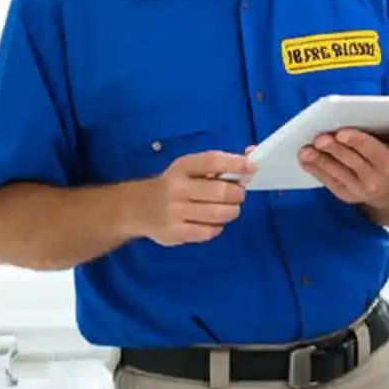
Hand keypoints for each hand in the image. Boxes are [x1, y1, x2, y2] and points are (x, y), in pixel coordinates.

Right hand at [138, 151, 252, 245]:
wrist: (137, 208)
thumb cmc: (172, 185)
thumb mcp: (188, 169)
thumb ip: (218, 165)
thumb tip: (251, 155)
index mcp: (182, 167)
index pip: (213, 161)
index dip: (236, 164)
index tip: (251, 168)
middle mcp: (176, 188)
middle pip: (221, 192)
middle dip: (238, 193)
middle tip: (238, 194)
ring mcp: (174, 213)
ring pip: (219, 214)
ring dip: (232, 211)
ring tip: (229, 208)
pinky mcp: (175, 233)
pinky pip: (209, 231)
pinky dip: (218, 226)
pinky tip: (211, 221)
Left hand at [299, 120, 388, 207]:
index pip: (372, 150)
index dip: (356, 141)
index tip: (342, 132)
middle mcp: (376, 180)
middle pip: (351, 161)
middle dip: (334, 149)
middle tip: (319, 138)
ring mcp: (360, 190)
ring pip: (337, 172)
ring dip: (320, 161)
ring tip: (305, 150)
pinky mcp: (347, 195)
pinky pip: (329, 182)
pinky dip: (316, 171)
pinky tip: (305, 160)